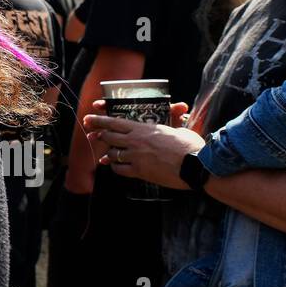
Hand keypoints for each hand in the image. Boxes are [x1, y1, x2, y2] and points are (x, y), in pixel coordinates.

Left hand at [85, 104, 203, 188]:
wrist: (196, 167)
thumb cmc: (191, 146)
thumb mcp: (179, 129)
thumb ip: (172, 123)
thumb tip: (180, 114)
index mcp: (143, 128)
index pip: (114, 122)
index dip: (99, 120)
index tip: (89, 119)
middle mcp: (135, 141)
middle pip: (108, 136)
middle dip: (99, 135)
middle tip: (92, 135)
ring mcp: (136, 157)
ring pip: (112, 153)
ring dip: (108, 153)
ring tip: (105, 154)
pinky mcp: (140, 171)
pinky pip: (119, 169)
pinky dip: (115, 167)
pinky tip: (116, 166)